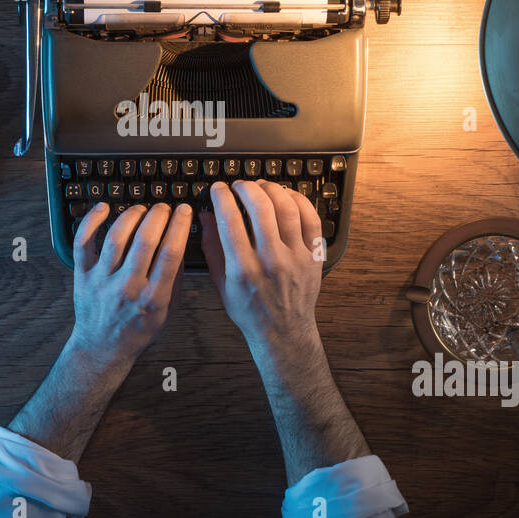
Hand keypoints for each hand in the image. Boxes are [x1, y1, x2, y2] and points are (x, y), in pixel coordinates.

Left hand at [71, 200, 193, 368]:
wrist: (102, 347)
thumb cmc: (137, 329)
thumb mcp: (168, 311)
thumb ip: (176, 279)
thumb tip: (180, 242)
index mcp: (153, 297)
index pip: (170, 253)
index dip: (179, 225)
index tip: (183, 210)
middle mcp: (128, 287)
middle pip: (145, 240)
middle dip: (158, 215)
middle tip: (163, 207)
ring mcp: (103, 280)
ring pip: (117, 237)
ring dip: (132, 215)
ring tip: (141, 209)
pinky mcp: (83, 275)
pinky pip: (84, 242)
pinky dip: (92, 221)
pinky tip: (104, 209)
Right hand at [200, 180, 324, 359]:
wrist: (283, 332)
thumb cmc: (249, 310)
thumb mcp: (221, 283)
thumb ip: (212, 248)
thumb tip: (205, 216)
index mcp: (243, 268)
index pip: (230, 220)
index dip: (222, 197)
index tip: (218, 188)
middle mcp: (271, 261)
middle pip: (260, 208)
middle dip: (246, 188)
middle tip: (239, 185)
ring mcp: (296, 257)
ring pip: (287, 208)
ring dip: (272, 190)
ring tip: (261, 186)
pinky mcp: (313, 256)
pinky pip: (310, 218)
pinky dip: (298, 201)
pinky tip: (286, 196)